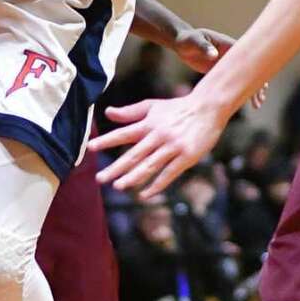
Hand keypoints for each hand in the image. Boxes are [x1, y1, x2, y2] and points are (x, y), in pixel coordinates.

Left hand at [91, 93, 227, 198]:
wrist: (209, 107)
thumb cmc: (178, 108)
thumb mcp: (153, 106)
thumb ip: (130, 112)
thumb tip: (107, 112)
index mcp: (149, 124)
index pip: (124, 133)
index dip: (107, 141)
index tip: (90, 148)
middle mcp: (158, 135)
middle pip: (133, 154)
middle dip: (115, 167)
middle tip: (100, 178)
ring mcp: (173, 147)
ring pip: (150, 165)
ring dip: (133, 177)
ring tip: (118, 186)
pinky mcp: (187, 157)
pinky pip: (169, 173)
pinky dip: (157, 185)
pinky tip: (144, 194)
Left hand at [171, 26, 266, 108]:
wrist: (181, 43)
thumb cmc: (188, 39)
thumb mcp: (194, 41)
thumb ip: (204, 47)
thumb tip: (214, 55)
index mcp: (227, 45)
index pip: (246, 57)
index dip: (254, 68)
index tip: (260, 80)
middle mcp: (230, 55)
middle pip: (249, 70)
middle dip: (257, 83)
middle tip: (260, 98)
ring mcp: (226, 64)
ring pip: (243, 78)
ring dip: (251, 90)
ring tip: (257, 104)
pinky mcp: (220, 72)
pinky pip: (233, 83)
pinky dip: (239, 92)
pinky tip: (244, 102)